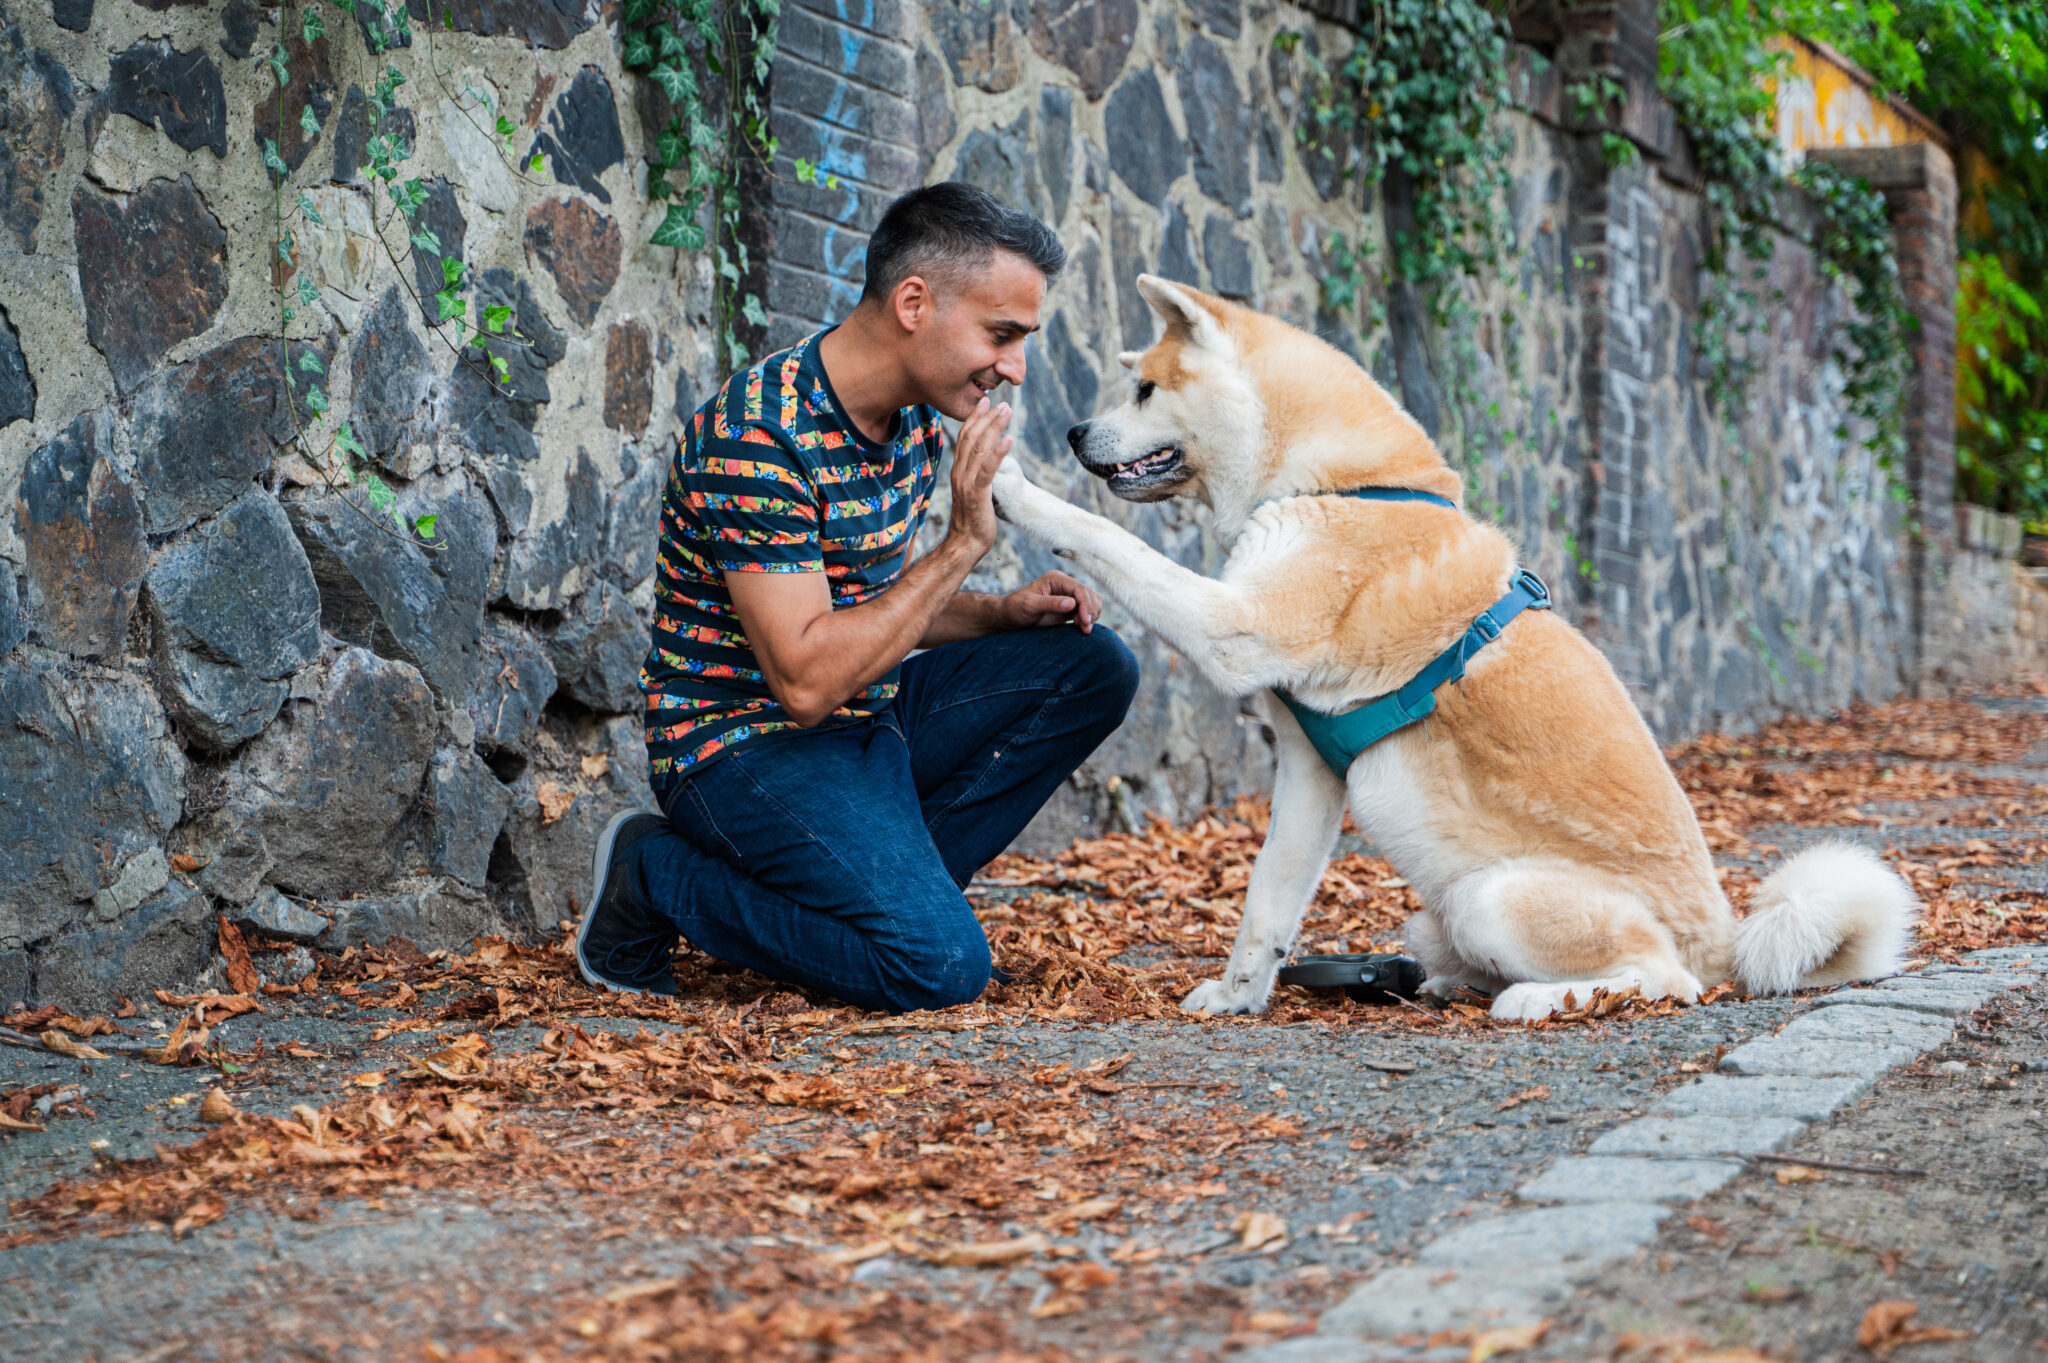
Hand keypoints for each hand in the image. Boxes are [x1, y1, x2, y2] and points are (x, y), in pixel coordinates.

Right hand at [944, 397, 1012, 552]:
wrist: (965, 543)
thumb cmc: (974, 520)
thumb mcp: (975, 492)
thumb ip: (979, 475)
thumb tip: (992, 464)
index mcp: (958, 471)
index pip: (965, 438)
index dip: (974, 418)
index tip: (985, 402)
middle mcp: (959, 473)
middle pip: (971, 438)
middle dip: (986, 418)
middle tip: (1001, 403)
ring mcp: (966, 482)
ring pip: (979, 448)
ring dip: (994, 428)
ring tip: (1007, 412)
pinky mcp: (977, 493)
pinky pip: (988, 469)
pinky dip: (998, 452)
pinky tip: (1009, 440)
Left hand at [1000, 569, 1100, 632]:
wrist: (1010, 617)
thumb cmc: (1016, 608)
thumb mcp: (1030, 605)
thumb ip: (1050, 604)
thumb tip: (1072, 603)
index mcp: (1055, 579)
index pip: (1078, 588)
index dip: (1085, 603)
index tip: (1085, 620)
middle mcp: (1064, 585)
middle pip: (1088, 594)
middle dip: (1090, 610)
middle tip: (1086, 627)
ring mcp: (1068, 596)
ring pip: (1091, 602)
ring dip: (1092, 615)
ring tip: (1084, 629)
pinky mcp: (1069, 609)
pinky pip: (1086, 610)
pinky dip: (1089, 618)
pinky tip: (1083, 628)